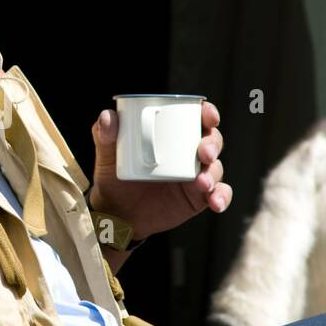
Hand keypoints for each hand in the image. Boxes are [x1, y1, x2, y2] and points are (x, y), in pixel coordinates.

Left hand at [88, 100, 232, 239]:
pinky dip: (221, 197)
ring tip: (201, 182)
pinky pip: (219, 194)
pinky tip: (215, 202)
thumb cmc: (114, 177)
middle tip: (203, 152)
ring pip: (216, 168)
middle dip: (212, 143)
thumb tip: (107, 117)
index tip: (206, 114)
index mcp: (172, 135)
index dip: (207, 113)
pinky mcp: (199, 197)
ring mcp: (197, 175)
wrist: (116, 212)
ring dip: (213, 173)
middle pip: (212, 141)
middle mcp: (189, 152)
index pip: (196, 118)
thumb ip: (104, 135)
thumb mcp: (107, 155)